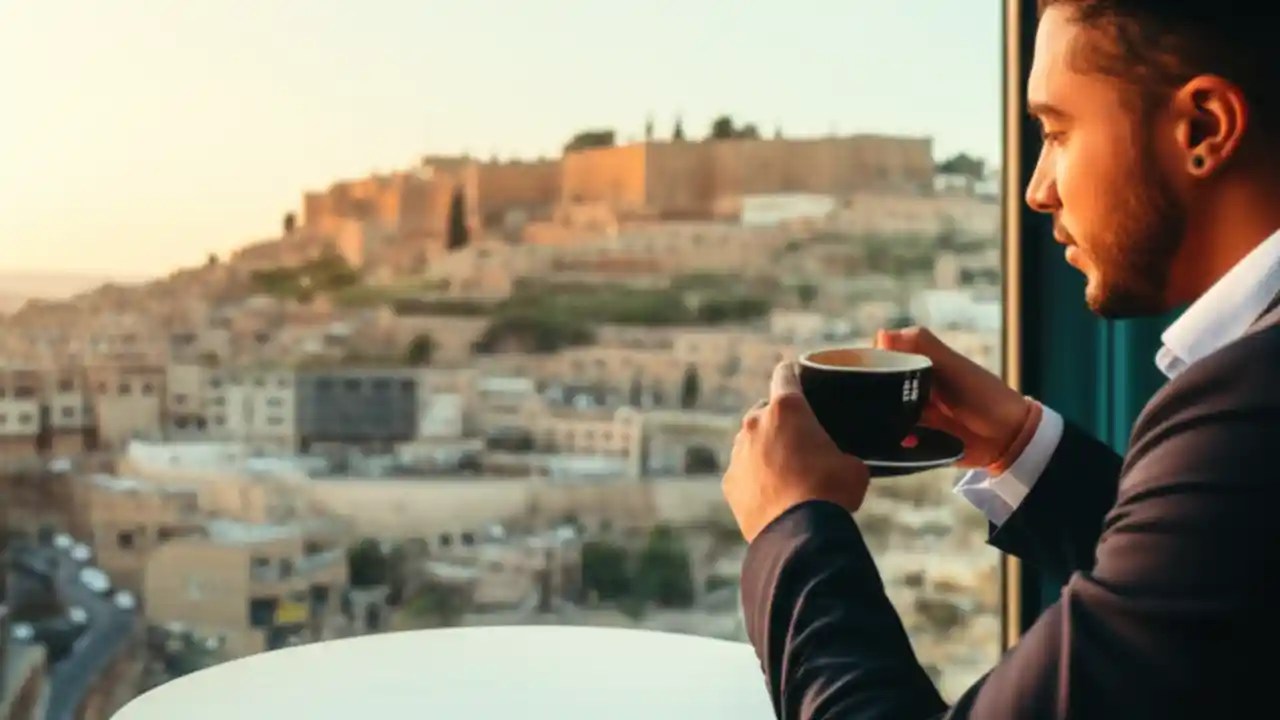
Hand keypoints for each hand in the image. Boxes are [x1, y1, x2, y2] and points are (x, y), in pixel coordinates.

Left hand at [721, 362, 868, 542]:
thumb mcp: (854, 466)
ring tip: (787, 471)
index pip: (785, 374)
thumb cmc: (830, 492)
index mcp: (787, 409)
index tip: (800, 379)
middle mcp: (755, 423)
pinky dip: (755, 477)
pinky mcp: (729, 481)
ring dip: (765, 448)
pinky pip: (743, 471)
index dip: (795, 374)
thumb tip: (845, 461)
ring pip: (750, 440)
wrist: (798, 533)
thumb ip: (843, 452)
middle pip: (765, 409)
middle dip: (780, 420)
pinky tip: (773, 494)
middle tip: (800, 439)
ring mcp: (738, 452)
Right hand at [876, 326, 1029, 467]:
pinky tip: (899, 441)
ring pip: (879, 417)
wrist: (1008, 437)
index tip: (855, 374)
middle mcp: (907, 390)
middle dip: (868, 398)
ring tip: (884, 424)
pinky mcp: (913, 443)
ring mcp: (909, 418)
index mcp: (914, 366)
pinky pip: (891, 442)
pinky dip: (890, 442)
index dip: (865, 366)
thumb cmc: (983, 394)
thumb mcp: (952, 365)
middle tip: (868, 405)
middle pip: (873, 391)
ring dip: (879, 422)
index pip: (877, 362)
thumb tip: (881, 335)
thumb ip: (921, 345)